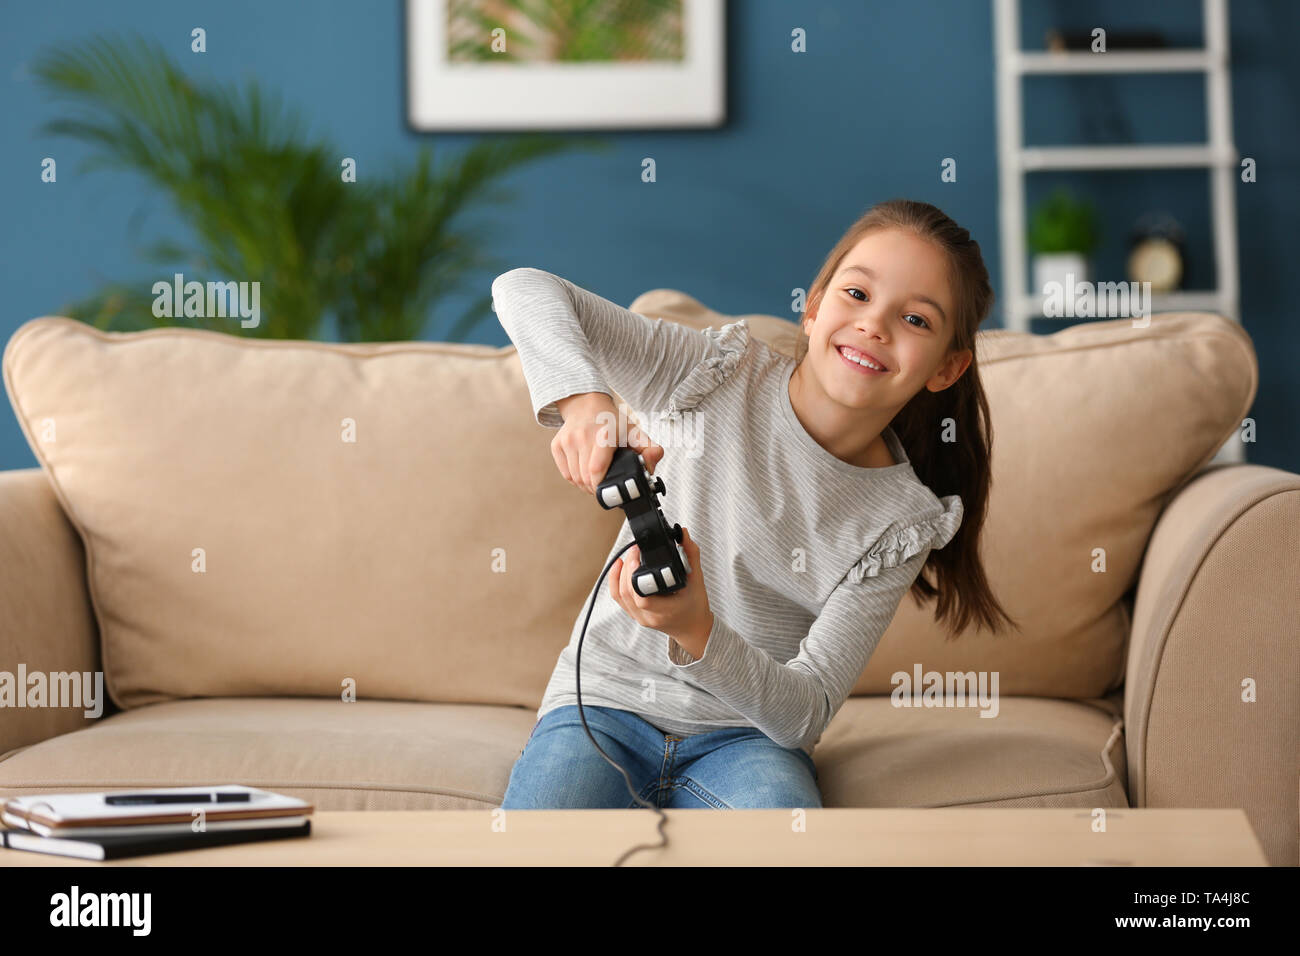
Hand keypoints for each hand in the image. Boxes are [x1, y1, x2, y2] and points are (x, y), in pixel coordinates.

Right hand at [551, 392, 663, 495]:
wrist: (586, 404)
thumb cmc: (612, 421)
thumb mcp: (635, 432)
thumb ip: (650, 450)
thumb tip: (651, 466)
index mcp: (604, 434)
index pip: (596, 470)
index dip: (602, 486)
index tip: (610, 489)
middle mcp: (583, 436)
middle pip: (586, 478)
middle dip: (597, 489)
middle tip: (607, 486)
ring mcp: (567, 441)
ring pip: (575, 479)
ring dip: (586, 486)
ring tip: (597, 480)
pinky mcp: (557, 445)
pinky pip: (566, 474)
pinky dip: (576, 480)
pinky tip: (585, 474)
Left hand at [609, 527, 711, 656]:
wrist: (692, 627)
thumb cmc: (695, 605)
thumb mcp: (697, 579)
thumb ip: (691, 554)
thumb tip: (682, 533)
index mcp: (666, 611)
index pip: (642, 597)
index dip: (634, 576)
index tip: (638, 556)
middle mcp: (650, 617)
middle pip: (627, 593)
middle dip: (627, 568)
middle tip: (635, 550)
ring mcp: (640, 618)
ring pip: (620, 595)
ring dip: (619, 573)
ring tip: (627, 556)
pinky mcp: (634, 615)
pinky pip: (619, 599)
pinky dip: (615, 582)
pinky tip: (618, 567)